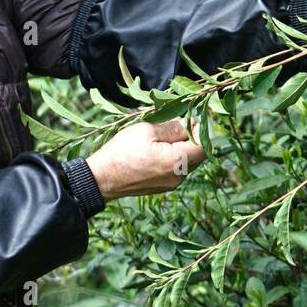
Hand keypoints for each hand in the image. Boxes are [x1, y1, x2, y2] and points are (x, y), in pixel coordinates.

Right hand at [85, 118, 205, 202]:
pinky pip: (176, 170)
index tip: (187, 119)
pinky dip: (172, 158)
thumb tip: (188, 124)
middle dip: (191, 138)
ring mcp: (170, 184)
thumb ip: (173, 127)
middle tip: (175, 124)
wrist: (103, 178)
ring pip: (187, 163)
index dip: (199, 130)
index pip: (203, 145)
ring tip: (162, 136)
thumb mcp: (147, 130)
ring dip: (181, 148)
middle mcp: (178, 176)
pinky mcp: (161, 187)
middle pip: (197, 155)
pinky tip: (156, 149)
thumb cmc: (122, 151)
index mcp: (177, 161)